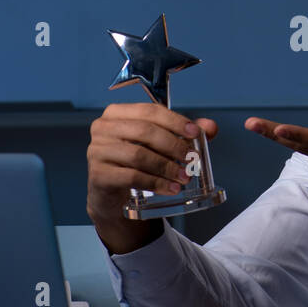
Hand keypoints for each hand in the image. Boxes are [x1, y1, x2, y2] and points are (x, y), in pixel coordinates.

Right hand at [87, 102, 216, 241]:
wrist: (114, 195)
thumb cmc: (136, 163)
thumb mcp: (160, 145)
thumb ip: (185, 133)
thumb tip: (210, 127)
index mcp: (117, 113)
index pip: (150, 111)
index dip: (175, 121)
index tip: (195, 133)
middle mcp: (103, 128)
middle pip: (145, 131)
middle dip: (174, 146)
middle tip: (192, 159)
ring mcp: (97, 151)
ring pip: (139, 155)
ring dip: (167, 167)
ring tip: (184, 177)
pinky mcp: (98, 175)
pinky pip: (131, 177)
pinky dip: (155, 183)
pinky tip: (171, 188)